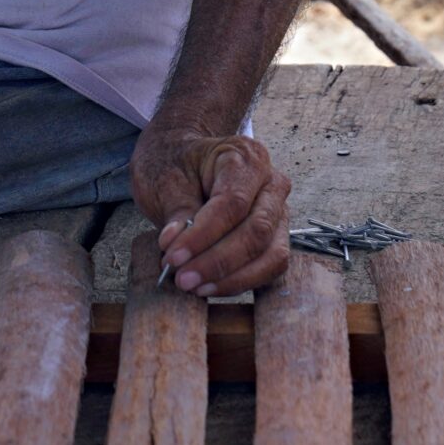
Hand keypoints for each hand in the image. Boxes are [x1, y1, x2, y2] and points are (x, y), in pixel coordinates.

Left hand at [129, 127, 290, 297]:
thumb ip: (176, 211)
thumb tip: (176, 245)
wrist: (183, 159)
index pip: (233, 203)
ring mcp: (278, 212)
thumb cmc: (176, 164)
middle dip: (218, 261)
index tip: (174, 256)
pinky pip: (269, 267)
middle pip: (257, 230)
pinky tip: (209, 287)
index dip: (203, 235)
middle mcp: (272, 184)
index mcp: (247, 157)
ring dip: (232, 278)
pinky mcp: (275, 238)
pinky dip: (241, 282)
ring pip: (271, 254)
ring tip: (195, 287)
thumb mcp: (165, 178)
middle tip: (182, 278)